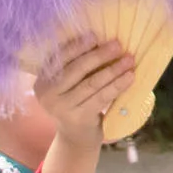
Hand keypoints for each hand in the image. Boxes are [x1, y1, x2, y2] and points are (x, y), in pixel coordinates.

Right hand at [29, 36, 132, 172]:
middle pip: (77, 69)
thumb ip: (75, 66)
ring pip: (91, 83)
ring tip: (129, 60)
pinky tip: (130, 77)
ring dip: (113, 70)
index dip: (78, 46)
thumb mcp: (68, 84)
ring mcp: (62, 108)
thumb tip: (100, 40)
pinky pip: (101, 97)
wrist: (76, 136)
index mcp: (42, 80)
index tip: (95, 36)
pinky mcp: (79, 118)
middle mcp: (47, 94)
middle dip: (99, 55)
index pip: (60, 58)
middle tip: (118, 45)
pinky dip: (117, 85)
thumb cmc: (75, 101)